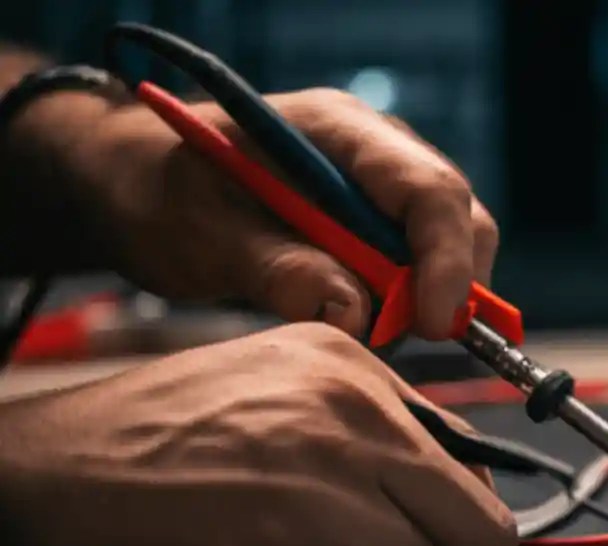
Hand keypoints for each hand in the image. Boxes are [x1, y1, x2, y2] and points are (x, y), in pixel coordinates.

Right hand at [0, 323, 516, 545]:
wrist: (40, 481)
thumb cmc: (156, 439)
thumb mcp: (282, 379)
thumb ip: (382, 419)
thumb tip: (469, 483)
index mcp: (353, 374)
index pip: (481, 476)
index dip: (462, 527)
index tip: (438, 543)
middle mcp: (347, 426)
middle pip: (479, 543)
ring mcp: (317, 500)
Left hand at [9, 85, 496, 339]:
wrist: (134, 184)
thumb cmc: (159, 195)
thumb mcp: (200, 234)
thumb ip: (275, 270)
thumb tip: (354, 316)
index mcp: (338, 131)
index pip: (429, 189)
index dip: (445, 260)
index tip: (431, 324)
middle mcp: (378, 152)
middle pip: (459, 218)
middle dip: (447, 286)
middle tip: (400, 338)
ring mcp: (384, 189)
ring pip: (450, 249)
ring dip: (423, 301)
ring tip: (364, 330)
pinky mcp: (380, 226)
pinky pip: (423, 268)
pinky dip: (408, 306)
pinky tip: (363, 320)